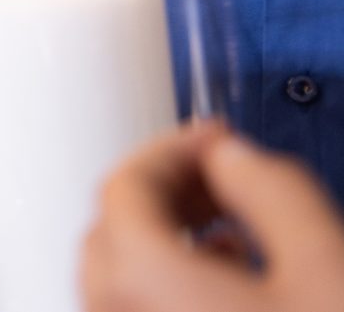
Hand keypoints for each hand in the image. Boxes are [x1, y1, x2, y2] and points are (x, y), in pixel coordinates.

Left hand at [83, 122, 343, 311]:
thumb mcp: (326, 266)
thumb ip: (273, 192)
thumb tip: (233, 158)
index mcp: (142, 282)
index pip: (123, 185)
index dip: (172, 148)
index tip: (216, 138)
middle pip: (112, 228)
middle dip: (166, 189)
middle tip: (223, 174)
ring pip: (120, 274)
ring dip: (167, 235)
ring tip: (232, 222)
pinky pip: (135, 308)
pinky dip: (167, 282)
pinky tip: (228, 278)